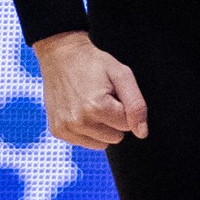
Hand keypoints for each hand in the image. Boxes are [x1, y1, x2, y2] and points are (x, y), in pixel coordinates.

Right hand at [32, 31, 149, 148]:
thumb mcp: (121, 74)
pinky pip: (84, 142)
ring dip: (100, 127)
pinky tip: (80, 111)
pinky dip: (86, 130)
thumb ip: (136, 104)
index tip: (112, 93)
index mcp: (97, 107)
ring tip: (91, 104)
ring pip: (101, 143)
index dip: (123, 107)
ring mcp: (66, 128)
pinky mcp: (58, 131)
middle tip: (102, 98)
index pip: (127, 125)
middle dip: (113, 119)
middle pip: (115, 137)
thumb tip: (142, 132)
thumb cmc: (93, 63)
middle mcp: (79, 122)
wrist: (61, 56)